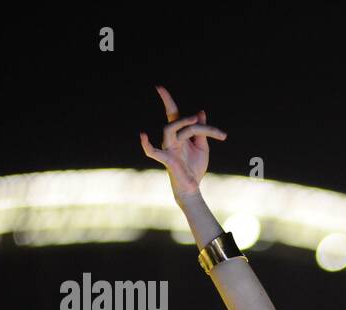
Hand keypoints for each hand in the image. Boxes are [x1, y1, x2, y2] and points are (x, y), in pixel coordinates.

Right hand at [139, 85, 226, 202]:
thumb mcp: (202, 146)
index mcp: (179, 134)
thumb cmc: (195, 166)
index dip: (167, 100)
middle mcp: (171, 138)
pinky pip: (153, 152)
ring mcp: (168, 148)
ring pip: (170, 129)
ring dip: (183, 123)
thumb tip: (200, 112)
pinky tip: (143, 136)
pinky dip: (146, 145)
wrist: (193, 186)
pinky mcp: (167, 159)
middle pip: (175, 119)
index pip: (173, 114)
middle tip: (200, 118)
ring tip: (196, 121)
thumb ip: (202, 131)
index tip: (159, 87)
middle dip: (186, 116)